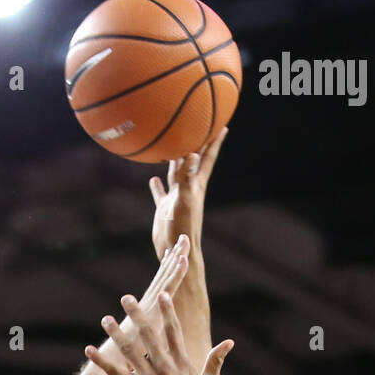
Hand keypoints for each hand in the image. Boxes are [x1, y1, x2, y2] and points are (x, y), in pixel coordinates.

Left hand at [85, 290, 232, 374]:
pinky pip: (115, 373)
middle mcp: (164, 367)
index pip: (173, 331)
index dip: (167, 311)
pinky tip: (90, 350)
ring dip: (116, 333)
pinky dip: (102, 361)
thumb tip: (229, 342)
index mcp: (182, 363)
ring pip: (129, 351)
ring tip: (106, 319)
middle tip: (126, 297)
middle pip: (148, 334)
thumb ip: (215, 361)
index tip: (162, 294)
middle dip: (137, 314)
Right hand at [97, 233, 189, 364]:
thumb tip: (149, 342)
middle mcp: (150, 303)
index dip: (169, 268)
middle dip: (174, 256)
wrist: (117, 361)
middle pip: (165, 275)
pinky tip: (184, 261)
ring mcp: (152, 304)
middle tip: (184, 238)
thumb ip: (147, 340)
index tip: (175, 253)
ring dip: (177, 258)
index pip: (162, 284)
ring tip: (185, 241)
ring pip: (167, 277)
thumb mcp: (142, 346)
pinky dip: (176, 274)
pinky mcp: (155, 308)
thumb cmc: (128, 358)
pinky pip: (169, 288)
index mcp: (150, 309)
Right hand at [150, 127, 227, 264]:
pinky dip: (157, 186)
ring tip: (174, 148)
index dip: (214, 141)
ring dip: (176, 161)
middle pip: (194, 160)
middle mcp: (188, 188)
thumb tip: (193, 154)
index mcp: (196, 184)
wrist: (176, 250)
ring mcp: (176, 198)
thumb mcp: (185, 199)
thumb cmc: (183, 227)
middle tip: (201, 127)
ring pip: (177, 173)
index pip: (207, 157)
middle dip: (198, 144)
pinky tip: (153, 179)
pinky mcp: (164, 209)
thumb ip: (187, 177)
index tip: (221, 125)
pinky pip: (161, 193)